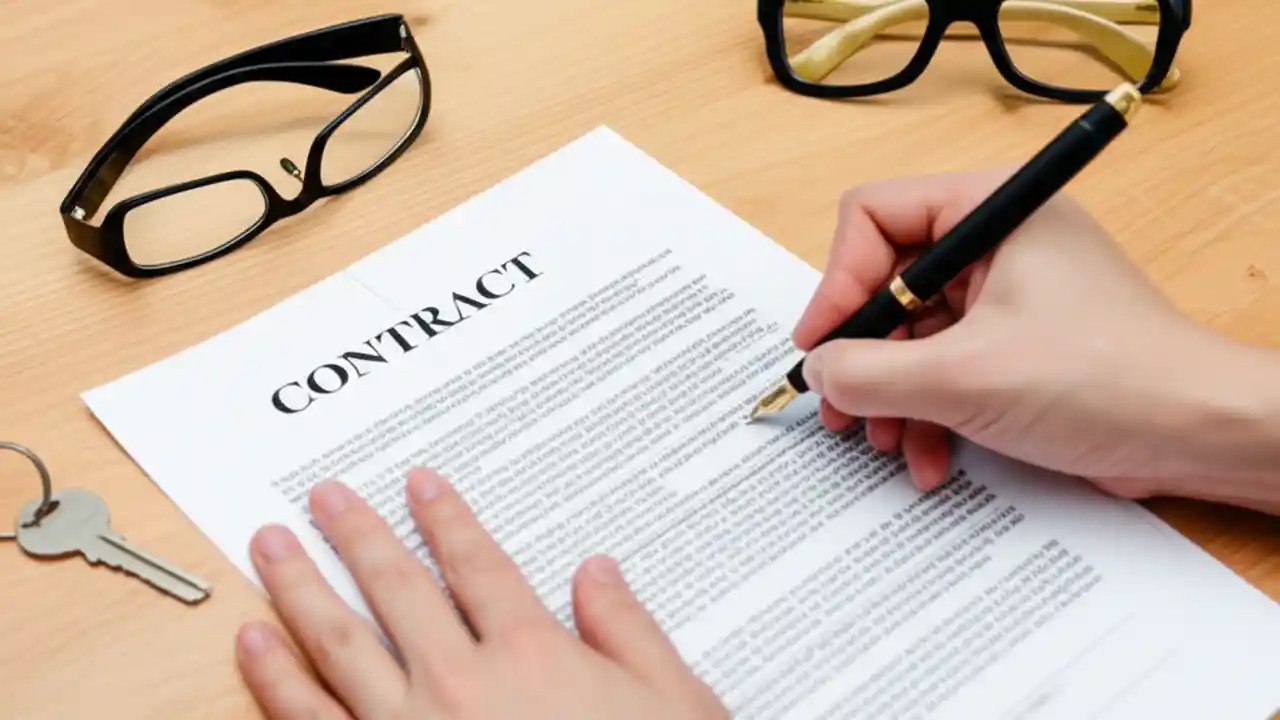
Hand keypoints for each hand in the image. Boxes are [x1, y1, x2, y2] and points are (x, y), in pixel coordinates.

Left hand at [234, 470, 727, 719]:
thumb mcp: (672, 704)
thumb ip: (629, 632)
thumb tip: (599, 571)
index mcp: (532, 656)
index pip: (478, 567)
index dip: (446, 519)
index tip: (419, 484)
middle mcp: (462, 683)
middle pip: (397, 591)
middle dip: (357, 537)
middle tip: (325, 497)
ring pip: (340, 643)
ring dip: (300, 588)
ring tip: (270, 546)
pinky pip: (310, 719)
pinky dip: (277, 678)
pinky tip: (254, 643)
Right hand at [795, 171, 1279, 511]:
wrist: (1196, 435)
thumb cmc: (1107, 381)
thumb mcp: (964, 377)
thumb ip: (871, 372)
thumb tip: (819, 370)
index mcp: (993, 208)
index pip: (875, 216)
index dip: (837, 281)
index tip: (821, 345)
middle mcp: (997, 240)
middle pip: (888, 283)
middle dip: (864, 356)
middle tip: (839, 407)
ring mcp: (1007, 293)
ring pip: (912, 335)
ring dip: (892, 396)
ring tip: (887, 442)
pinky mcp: (1015, 343)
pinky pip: (944, 367)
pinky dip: (928, 412)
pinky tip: (930, 457)